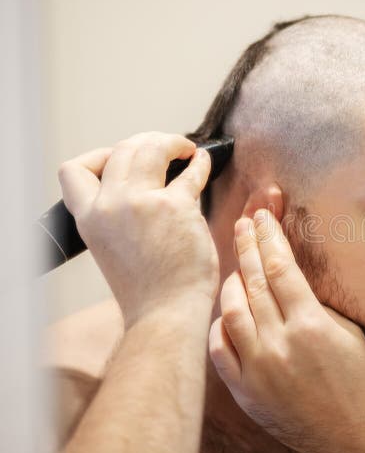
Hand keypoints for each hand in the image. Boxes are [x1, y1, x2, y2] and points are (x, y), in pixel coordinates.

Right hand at [58, 131, 219, 327]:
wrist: (166, 312)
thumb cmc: (148, 286)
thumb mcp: (112, 245)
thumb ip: (118, 213)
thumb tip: (144, 180)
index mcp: (89, 218)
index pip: (74, 170)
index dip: (99, 156)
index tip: (120, 160)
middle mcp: (110, 205)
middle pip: (120, 149)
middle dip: (144, 141)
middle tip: (165, 148)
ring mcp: (142, 203)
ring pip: (150, 147)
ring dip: (170, 142)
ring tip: (184, 149)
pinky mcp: (176, 206)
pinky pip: (190, 170)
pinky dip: (199, 161)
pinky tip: (202, 162)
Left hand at [208, 207, 364, 452]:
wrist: (350, 434)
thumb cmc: (357, 379)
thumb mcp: (347, 331)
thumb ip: (313, 303)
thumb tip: (287, 275)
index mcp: (311, 325)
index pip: (281, 267)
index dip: (269, 237)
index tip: (262, 217)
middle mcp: (280, 344)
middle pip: (254, 281)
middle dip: (247, 246)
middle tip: (243, 224)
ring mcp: (258, 369)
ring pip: (231, 311)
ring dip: (232, 283)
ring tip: (237, 267)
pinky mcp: (244, 390)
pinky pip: (220, 348)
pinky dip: (221, 325)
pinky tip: (228, 313)